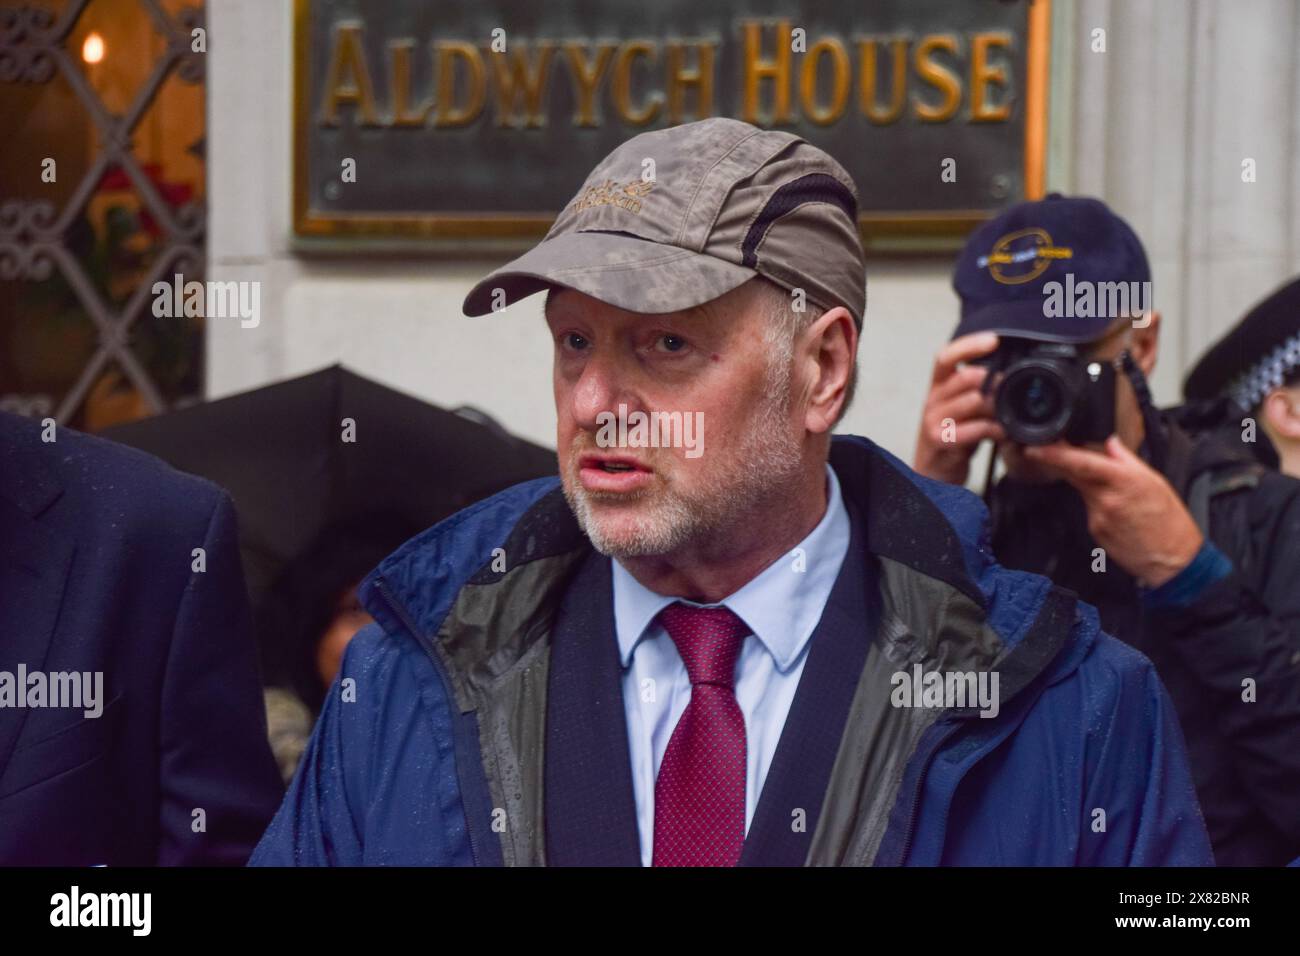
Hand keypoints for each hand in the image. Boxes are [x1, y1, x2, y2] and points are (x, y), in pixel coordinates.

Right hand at [913, 332, 1005, 484]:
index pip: (946, 356)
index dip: (969, 345)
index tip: (994, 339)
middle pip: (966, 376)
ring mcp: (934, 421)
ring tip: (1013, 412)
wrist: (931, 475)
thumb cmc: (952, 440)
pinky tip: (1004, 433)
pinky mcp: (940, 441)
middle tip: (1016, 387)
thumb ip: (976, 392)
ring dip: (999, 405)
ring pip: (973, 401)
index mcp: (937, 388)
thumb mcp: (960, 411)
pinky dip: (994, 429)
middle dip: (996, 380)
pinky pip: (973, 429)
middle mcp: (932, 400)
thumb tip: (1008, 374)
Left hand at [1024, 435, 1203, 587]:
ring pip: (1084, 492)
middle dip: (1062, 464)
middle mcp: (1106, 498)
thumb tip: (1111, 442)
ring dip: (1091, 488)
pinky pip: (1090, 510)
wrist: (1172, 557)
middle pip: (1074, 475)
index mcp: (1123, 480)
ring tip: (1120, 497)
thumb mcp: (1155, 481)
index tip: (1035, 449)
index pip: (1080, 463)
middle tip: (1062, 458)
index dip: (1054, 455)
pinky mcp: (1094, 530)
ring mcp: (1097, 516)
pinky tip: (1118, 514)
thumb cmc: (1169, 519)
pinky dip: (1098, 506)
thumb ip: (1127, 460)